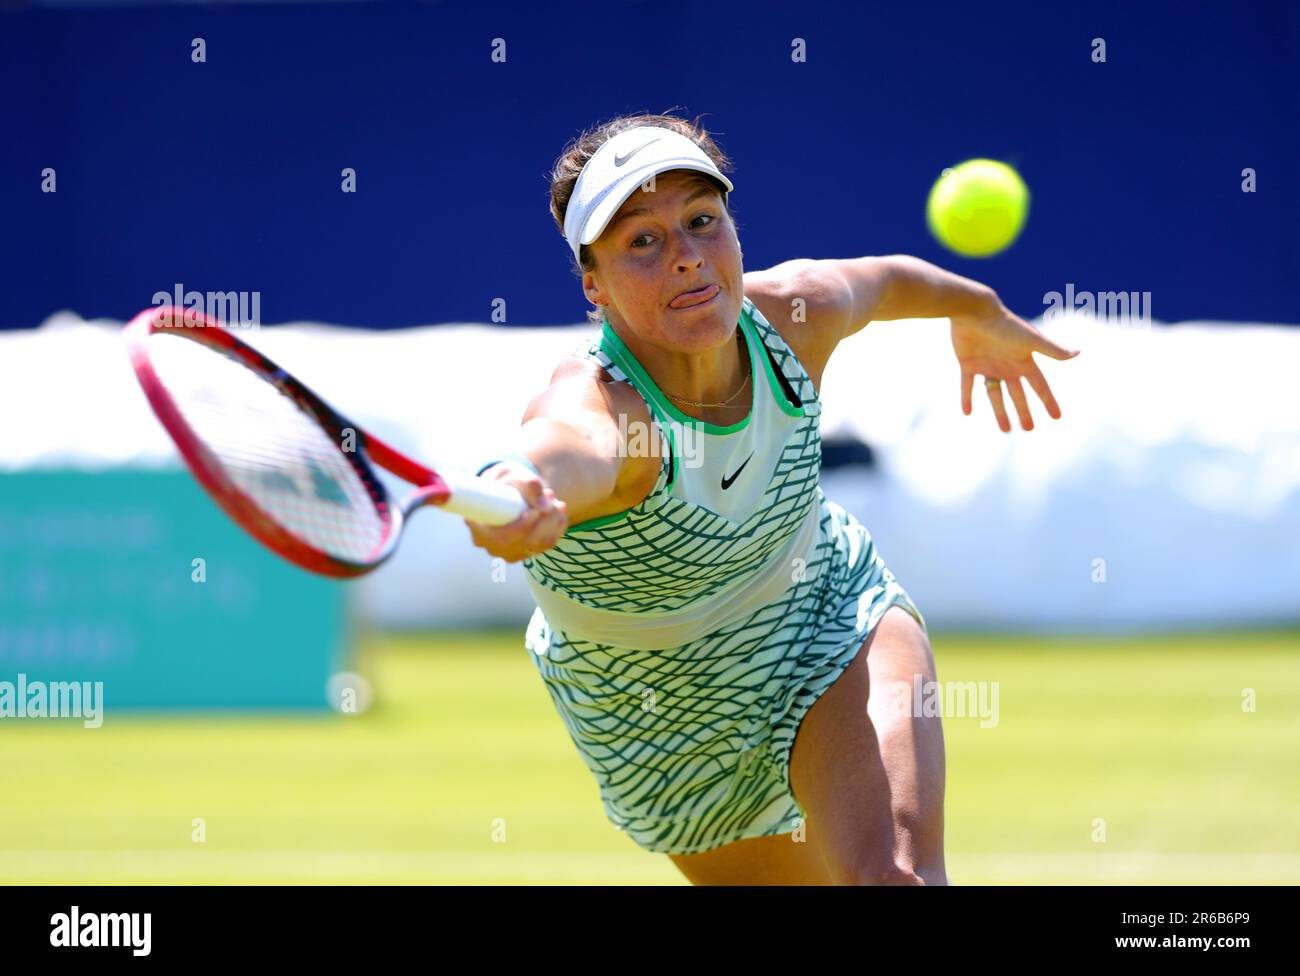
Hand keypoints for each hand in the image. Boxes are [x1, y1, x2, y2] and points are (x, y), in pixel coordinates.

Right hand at [464, 461, 567, 562]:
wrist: (509, 491)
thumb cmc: (506, 482)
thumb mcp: (513, 475)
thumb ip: (529, 485)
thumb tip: (544, 504)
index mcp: (478, 528)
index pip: (503, 538)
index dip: (522, 527)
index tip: (536, 510)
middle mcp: (492, 546)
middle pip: (524, 543)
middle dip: (544, 520)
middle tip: (550, 495)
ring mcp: (510, 552)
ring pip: (539, 544)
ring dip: (553, 520)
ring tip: (553, 497)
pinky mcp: (527, 552)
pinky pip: (548, 544)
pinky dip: (557, 526)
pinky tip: (559, 509)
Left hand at [951, 303, 1079, 431]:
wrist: (975, 312)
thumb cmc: (1005, 325)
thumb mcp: (1031, 340)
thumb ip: (1052, 350)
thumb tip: (1078, 353)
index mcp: (1023, 362)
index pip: (1040, 386)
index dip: (1048, 401)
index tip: (1057, 418)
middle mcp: (1007, 366)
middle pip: (1018, 394)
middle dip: (1024, 411)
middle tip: (1029, 429)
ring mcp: (988, 365)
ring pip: (994, 394)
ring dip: (1000, 412)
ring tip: (1006, 430)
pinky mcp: (968, 364)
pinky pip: (967, 385)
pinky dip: (966, 398)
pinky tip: (967, 412)